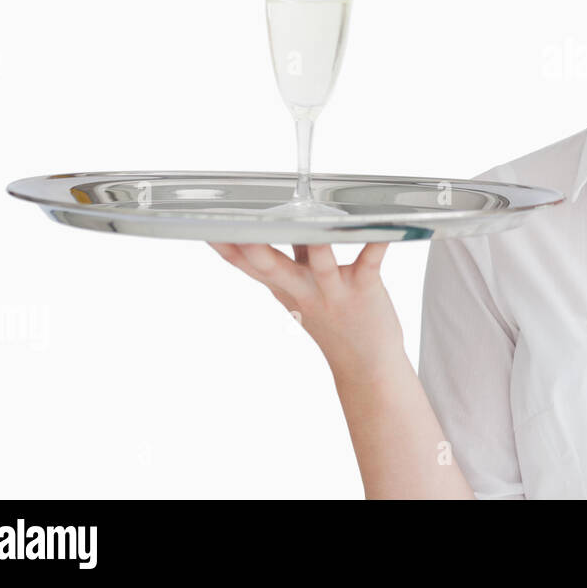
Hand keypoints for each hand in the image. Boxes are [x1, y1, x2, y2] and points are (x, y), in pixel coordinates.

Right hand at [206, 240, 402, 377]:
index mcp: (284, 287)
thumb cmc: (334, 320)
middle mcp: (303, 288)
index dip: (224, 246)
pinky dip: (378, 243)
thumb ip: (294, 255)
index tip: (201, 224)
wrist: (365, 365)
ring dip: (316, 246)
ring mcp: (333, 290)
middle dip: (254, 248)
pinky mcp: (364, 288)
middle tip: (238, 228)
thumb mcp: (302, 290)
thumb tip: (285, 222)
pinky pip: (370, 261)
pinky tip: (385, 227)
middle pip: (272, 266)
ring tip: (312, 226)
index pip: (246, 265)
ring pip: (320, 263)